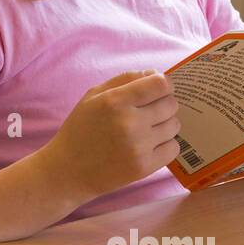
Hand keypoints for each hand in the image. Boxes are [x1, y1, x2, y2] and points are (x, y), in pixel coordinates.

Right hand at [37, 70, 180, 211]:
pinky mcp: (144, 167)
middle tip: (149, 112)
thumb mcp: (93, 96)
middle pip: (171, 104)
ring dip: (165, 125)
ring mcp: (138, 146)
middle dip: (164, 104)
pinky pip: (174, 148)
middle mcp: (129, 122)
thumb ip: (124, 79)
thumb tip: (154, 73)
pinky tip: (149, 145)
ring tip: (147, 129)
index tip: (158, 89)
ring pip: (174, 126)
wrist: (68, 170)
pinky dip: (166, 145)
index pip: (161, 84)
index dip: (164, 83)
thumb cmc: (81, 129)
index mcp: (114, 101)